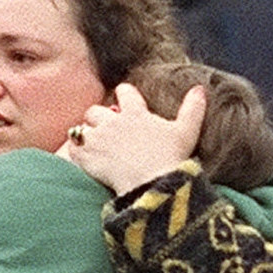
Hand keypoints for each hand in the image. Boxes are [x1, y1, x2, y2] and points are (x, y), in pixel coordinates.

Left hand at [63, 81, 205, 194]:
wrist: (153, 184)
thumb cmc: (172, 159)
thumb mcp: (187, 132)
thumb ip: (193, 108)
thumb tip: (200, 89)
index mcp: (136, 113)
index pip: (125, 91)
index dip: (124, 94)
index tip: (124, 100)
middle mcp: (113, 122)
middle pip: (96, 111)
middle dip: (98, 118)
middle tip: (106, 131)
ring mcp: (98, 138)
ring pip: (82, 128)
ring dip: (86, 135)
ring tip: (93, 146)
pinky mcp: (87, 157)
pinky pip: (72, 148)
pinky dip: (75, 152)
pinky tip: (82, 158)